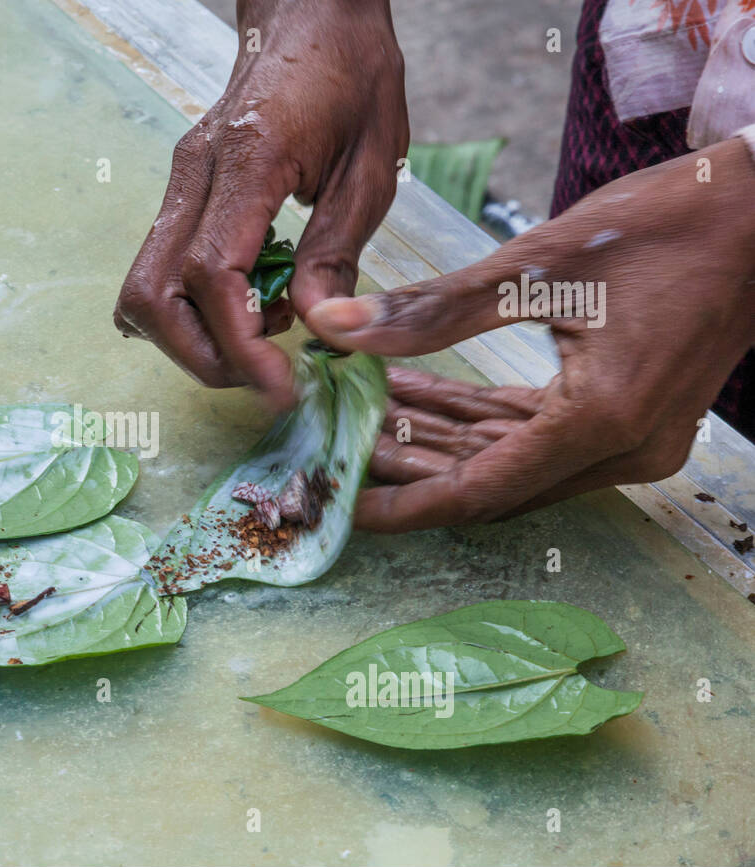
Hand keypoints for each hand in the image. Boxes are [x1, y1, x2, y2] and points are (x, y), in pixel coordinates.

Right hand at [114, 0, 407, 409]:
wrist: (311, 11)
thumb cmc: (351, 74)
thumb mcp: (371, 166)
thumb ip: (336, 253)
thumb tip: (317, 329)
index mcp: (247, 161)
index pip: (211, 275)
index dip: (238, 345)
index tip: (276, 385)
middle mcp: (193, 174)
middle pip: (153, 296)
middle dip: (203, 356)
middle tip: (265, 373)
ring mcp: (178, 183)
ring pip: (143, 290)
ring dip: (192, 337)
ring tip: (259, 335)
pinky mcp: (180, 193)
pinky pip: (158, 269)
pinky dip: (189, 310)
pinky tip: (243, 305)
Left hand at [304, 138, 754, 530]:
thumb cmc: (666, 225)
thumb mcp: (537, 264)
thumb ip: (433, 309)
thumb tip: (339, 327)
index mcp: (601, 421)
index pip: (477, 489)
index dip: (402, 503)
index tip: (341, 504)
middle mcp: (622, 449)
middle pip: (491, 481)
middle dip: (409, 469)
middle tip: (336, 450)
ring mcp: (634, 440)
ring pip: (511, 460)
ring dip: (438, 441)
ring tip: (363, 417)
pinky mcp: (633, 418)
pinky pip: (539, 435)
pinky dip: (479, 420)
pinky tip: (419, 399)